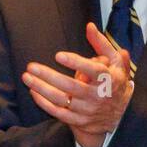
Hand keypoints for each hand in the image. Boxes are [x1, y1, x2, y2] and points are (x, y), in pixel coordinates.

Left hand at [21, 22, 134, 146]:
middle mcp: (98, 96)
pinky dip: (43, 102)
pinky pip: (57, 112)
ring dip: (41, 88)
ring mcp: (87, 110)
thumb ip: (102, 44)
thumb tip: (89, 26)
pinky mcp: (77, 120)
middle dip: (49, 76)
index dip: (76, 63)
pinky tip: (33, 91)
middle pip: (71, 86)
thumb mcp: (115, 62)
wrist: (119, 115)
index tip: (58, 56)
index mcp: (109, 80)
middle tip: (31, 66)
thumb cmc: (114, 82)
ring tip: (27, 77)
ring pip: (61, 99)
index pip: (93, 71)